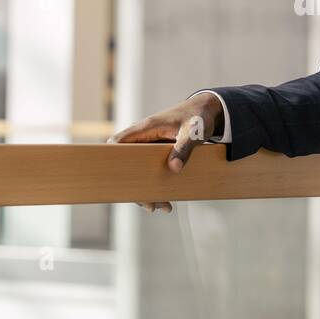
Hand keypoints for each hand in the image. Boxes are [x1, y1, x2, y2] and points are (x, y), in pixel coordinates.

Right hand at [107, 92, 224, 212]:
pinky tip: (166, 200)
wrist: (207, 112)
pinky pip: (150, 170)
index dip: (112, 158)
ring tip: (163, 207)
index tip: (117, 178)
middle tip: (150, 204)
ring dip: (147, 189)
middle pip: (127, 163)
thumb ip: (184, 148)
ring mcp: (150, 145)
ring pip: (139, 170)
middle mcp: (144, 137)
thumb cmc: (198, 117)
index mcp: (147, 128)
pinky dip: (155, 184)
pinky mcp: (158, 153)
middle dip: (135, 185)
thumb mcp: (194, 132)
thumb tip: (174, 168)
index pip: (118, 141)